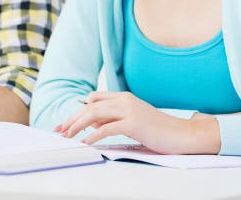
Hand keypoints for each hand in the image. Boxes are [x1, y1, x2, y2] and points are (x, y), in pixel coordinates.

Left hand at [54, 91, 219, 153]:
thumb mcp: (133, 121)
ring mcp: (129, 110)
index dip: (78, 110)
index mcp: (124, 97)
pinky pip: (106, 128)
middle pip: (90, 105)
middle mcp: (124, 100)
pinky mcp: (133, 123)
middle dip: (72, 118)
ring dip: (77, 125)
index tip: (66, 123)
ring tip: (67, 135)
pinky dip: (92, 136)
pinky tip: (85, 143)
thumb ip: (113, 119)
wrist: (181, 134)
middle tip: (59, 130)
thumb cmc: (158, 130)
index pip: (94, 99)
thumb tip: (92, 125)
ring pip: (94, 114)